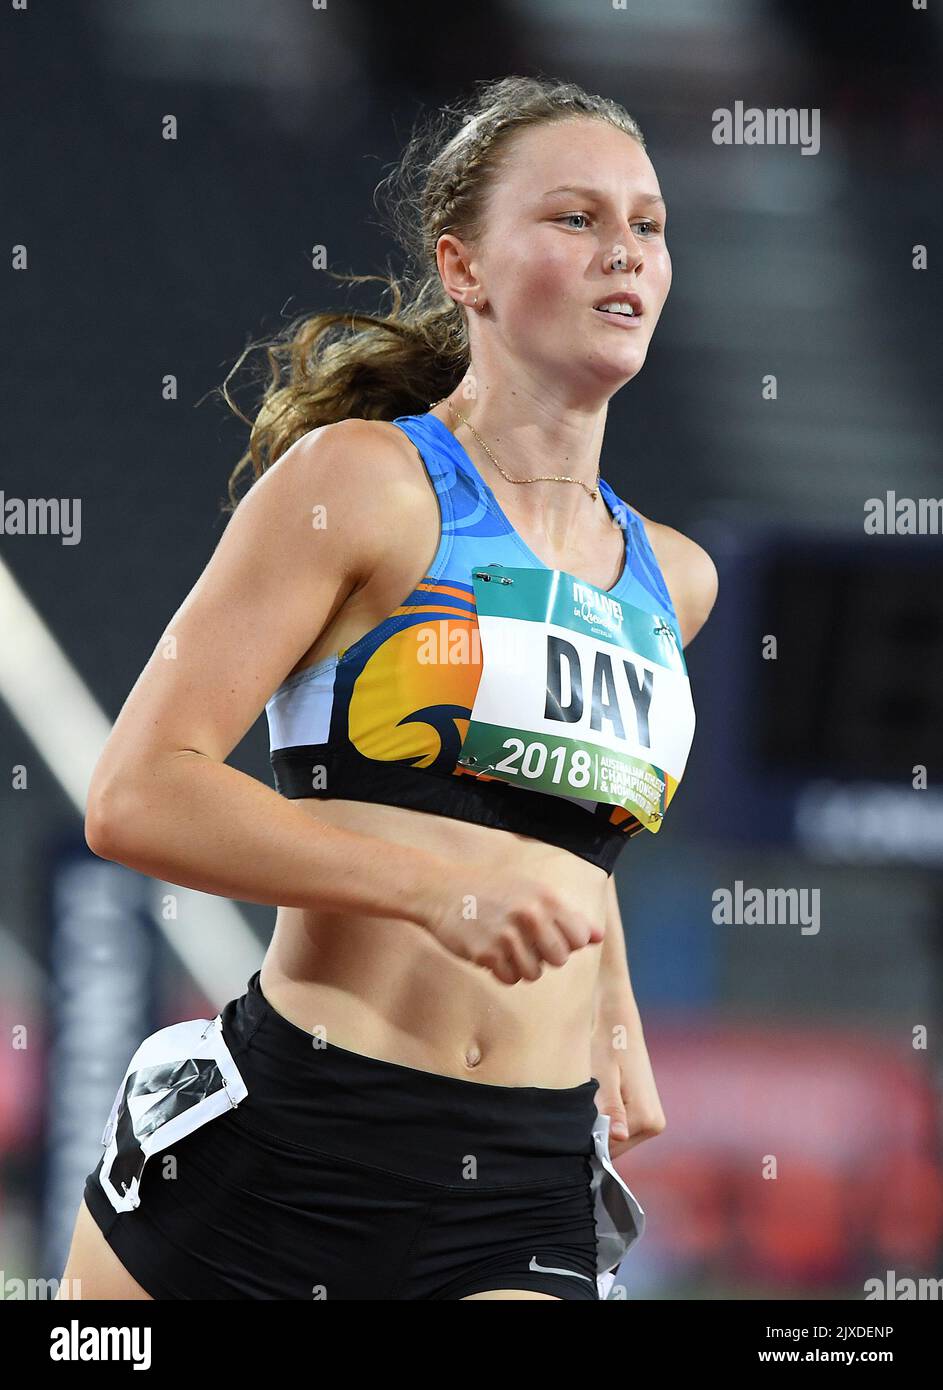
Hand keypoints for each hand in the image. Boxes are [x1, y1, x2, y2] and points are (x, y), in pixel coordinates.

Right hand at [421, 867, 605, 985]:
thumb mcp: (530, 891)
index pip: (578, 938)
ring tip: (505, 945)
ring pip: (534, 973)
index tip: (548, 934)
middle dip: (544, 956)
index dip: (565, 941)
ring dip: (521, 965)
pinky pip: (509, 978)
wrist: (440, 890)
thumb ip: (565, 914)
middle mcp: (530, 915)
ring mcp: (508, 935)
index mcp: (545, 897)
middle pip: (559, 959)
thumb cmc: (490, 890)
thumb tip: (597, 937)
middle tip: (523, 941)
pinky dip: (501, 971)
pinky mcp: (487, 953)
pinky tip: (490, 951)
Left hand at [591, 1014, 665, 1159]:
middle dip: (595, 1133)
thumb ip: (611, 1108)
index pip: (608, 1150)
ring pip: (616, 1141)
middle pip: (614, 1148)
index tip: (575, 1119)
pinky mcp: (646, 1116)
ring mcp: (653, 1121)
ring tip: (594, 1098)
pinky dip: (606, 1120)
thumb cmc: (607, 1047)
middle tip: (583, 1104)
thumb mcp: (603, 1077)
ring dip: (600, 1126)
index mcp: (646, 1118)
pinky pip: (620, 1130)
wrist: (619, 1027)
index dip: (588, 1139)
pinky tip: (601, 1098)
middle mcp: (655, 1124)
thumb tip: (620, 1136)